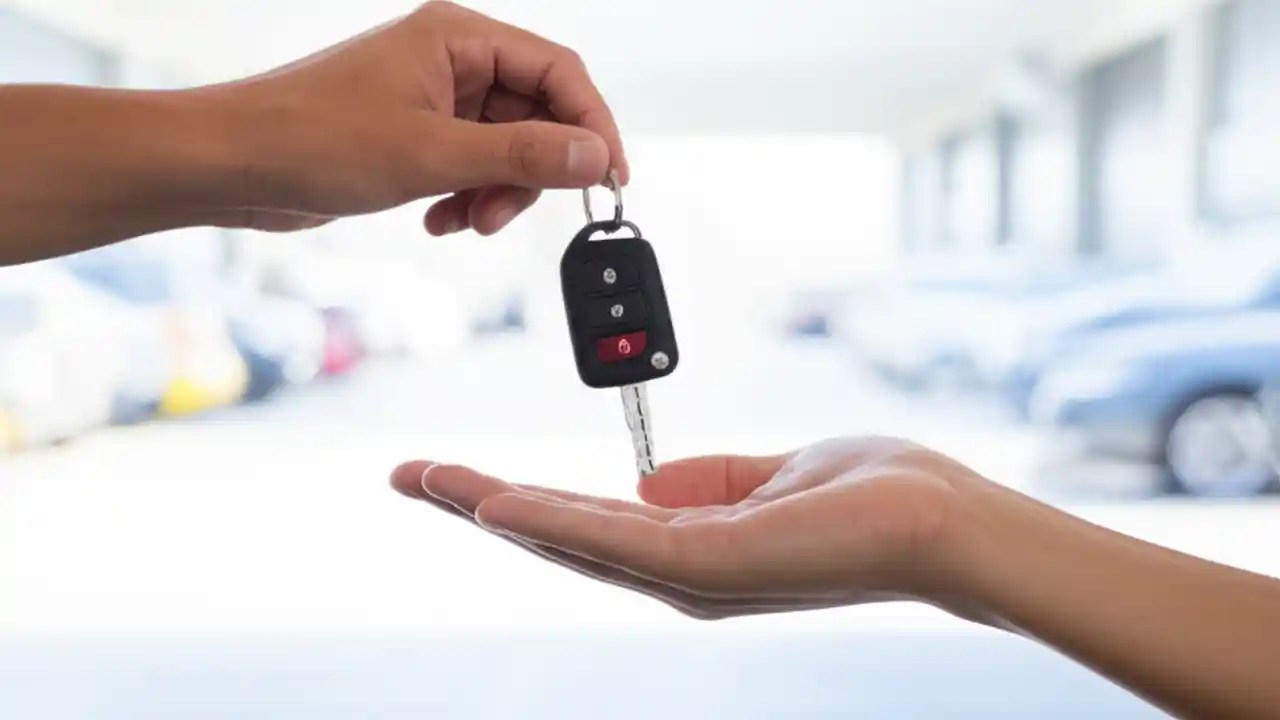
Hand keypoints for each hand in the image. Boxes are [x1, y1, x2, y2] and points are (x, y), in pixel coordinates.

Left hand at [209, 0, 626, 234]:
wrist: (232, 165)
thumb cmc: (311, 140)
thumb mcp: (432, 155)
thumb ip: (522, 156)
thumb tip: (595, 156)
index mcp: (458, 37)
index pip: (559, 72)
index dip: (593, 126)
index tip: (610, 179)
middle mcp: (451, 60)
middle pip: (537, 114)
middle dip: (531, 172)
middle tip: (505, 213)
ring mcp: (433, 97)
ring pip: (506, 147)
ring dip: (497, 192)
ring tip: (465, 220)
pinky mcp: (415, 133)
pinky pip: (471, 164)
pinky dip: (467, 196)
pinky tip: (439, 218)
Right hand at [390, 437, 987, 619]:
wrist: (946, 521)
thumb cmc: (875, 496)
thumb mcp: (772, 474)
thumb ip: (709, 481)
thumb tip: (646, 483)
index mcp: (693, 552)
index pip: (586, 525)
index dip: (519, 503)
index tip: (461, 478)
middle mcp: (680, 576)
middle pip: (559, 539)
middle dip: (479, 509)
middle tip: (409, 478)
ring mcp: (692, 577)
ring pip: (570, 541)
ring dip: (492, 510)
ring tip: (428, 481)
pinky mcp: (712, 566)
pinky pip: (615, 540)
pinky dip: (551, 521)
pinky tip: (498, 503)